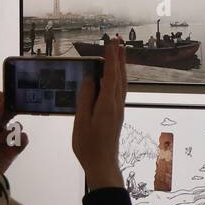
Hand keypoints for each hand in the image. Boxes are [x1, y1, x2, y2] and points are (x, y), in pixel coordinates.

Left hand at [0, 92, 28, 173]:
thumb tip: (2, 94)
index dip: (7, 103)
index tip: (16, 95)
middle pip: (9, 118)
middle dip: (14, 114)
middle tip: (23, 108)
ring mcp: (4, 142)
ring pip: (17, 129)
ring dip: (15, 130)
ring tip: (10, 136)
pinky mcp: (12, 153)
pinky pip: (22, 142)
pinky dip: (23, 139)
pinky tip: (20, 140)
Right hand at [73, 38, 126, 189]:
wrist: (103, 164)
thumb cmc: (88, 146)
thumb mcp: (81, 121)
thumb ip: (85, 98)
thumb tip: (89, 78)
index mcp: (107, 104)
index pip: (110, 75)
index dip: (111, 58)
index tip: (111, 42)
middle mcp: (116, 104)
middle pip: (120, 76)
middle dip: (119, 57)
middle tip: (118, 41)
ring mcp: (118, 110)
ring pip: (122, 83)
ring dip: (121, 66)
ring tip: (120, 52)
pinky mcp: (117, 114)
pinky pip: (120, 90)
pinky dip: (119, 77)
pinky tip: (115, 76)